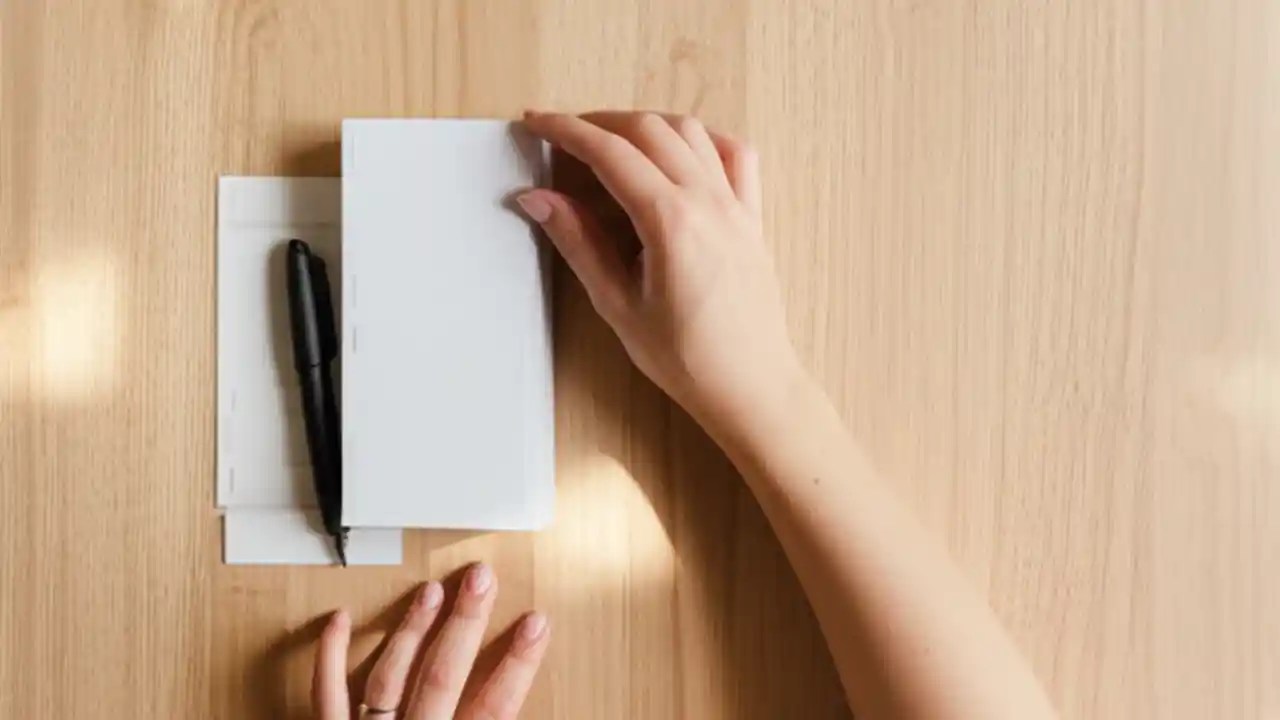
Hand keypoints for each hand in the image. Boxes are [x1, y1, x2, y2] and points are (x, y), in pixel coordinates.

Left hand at [312, 564, 548, 719]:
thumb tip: (532, 712)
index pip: (496, 708)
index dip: (518, 664)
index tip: (536, 624)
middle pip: (443, 676)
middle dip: (465, 623)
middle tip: (481, 580)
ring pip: (390, 677)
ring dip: (412, 629)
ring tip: (430, 590)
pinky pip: (326, 694)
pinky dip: (329, 655)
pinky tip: (339, 620)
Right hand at [517, 111, 803, 438]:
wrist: (751, 386)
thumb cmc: (686, 359)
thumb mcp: (617, 305)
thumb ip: (579, 243)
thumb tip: (538, 199)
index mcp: (670, 221)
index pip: (609, 153)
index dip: (566, 130)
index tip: (535, 123)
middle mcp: (707, 201)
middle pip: (648, 130)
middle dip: (599, 123)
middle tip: (563, 138)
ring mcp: (736, 205)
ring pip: (689, 132)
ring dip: (645, 125)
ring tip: (611, 143)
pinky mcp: (753, 217)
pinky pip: (734, 154)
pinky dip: (701, 139)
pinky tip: (678, 152)